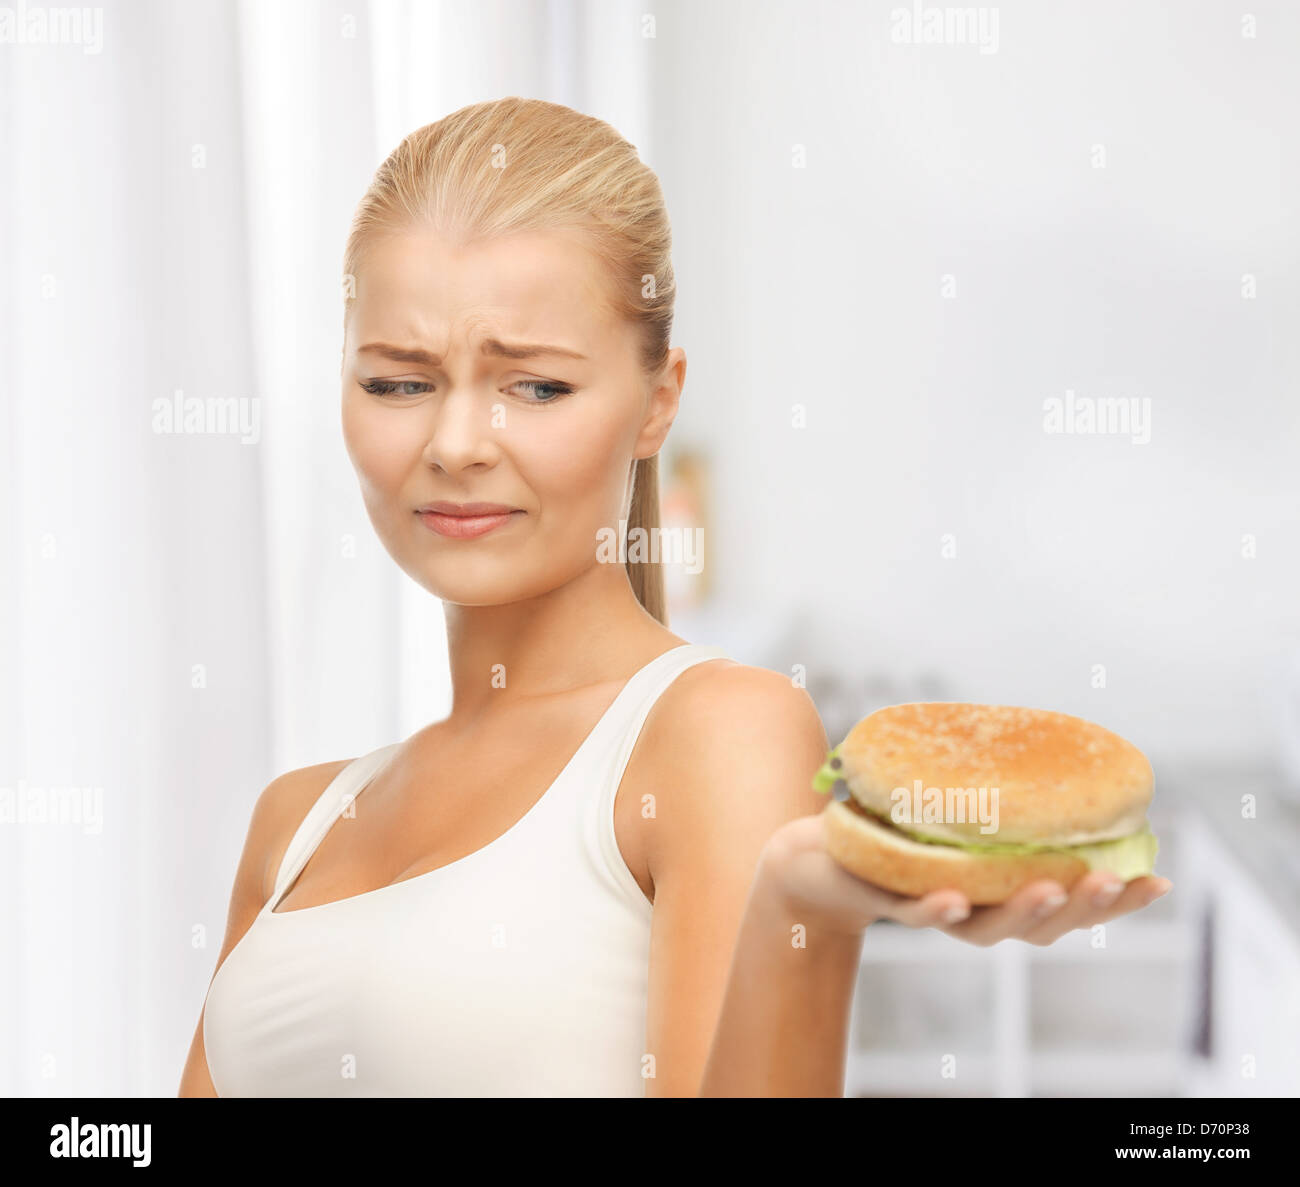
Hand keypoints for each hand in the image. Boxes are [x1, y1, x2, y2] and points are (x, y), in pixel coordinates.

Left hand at [762, 812, 1172, 943]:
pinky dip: (935, 908)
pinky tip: (953, 897)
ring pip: (984, 926)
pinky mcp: (885, 901)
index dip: (1114, 900)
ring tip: (1049, 887)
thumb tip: (1052, 733)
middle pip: (1040, 924)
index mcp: (1001, 890)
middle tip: (1112, 883)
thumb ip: (998, 785)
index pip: (1068, 901)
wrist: (816, 853)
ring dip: (1020, 911)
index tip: (1159, 879)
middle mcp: (975, 910)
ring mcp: (932, 909)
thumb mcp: (956, 803)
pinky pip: (912, 912)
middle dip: (1081, 907)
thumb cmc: (896, 827)